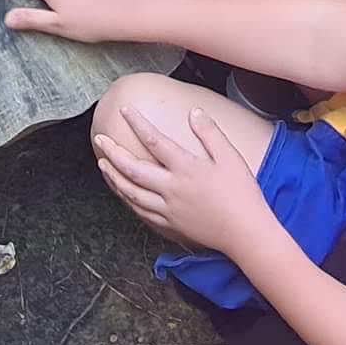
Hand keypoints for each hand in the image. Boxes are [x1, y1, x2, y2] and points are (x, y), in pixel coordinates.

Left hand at [95, 109, 273, 252]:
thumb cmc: (241, 194)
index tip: (125, 110)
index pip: (154, 140)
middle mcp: (171, 188)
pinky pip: (141, 211)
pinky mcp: (170, 224)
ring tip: (103, 165)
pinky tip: (123, 193)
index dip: (137, 123)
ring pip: (131, 192)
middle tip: (100, 140)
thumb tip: (194, 113)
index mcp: (185, 168)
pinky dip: (127, 200)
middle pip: (133, 169)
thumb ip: (210, 133)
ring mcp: (168, 209)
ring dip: (114, 177)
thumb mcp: (230, 157)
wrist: (245, 233)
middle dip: (113, 152)